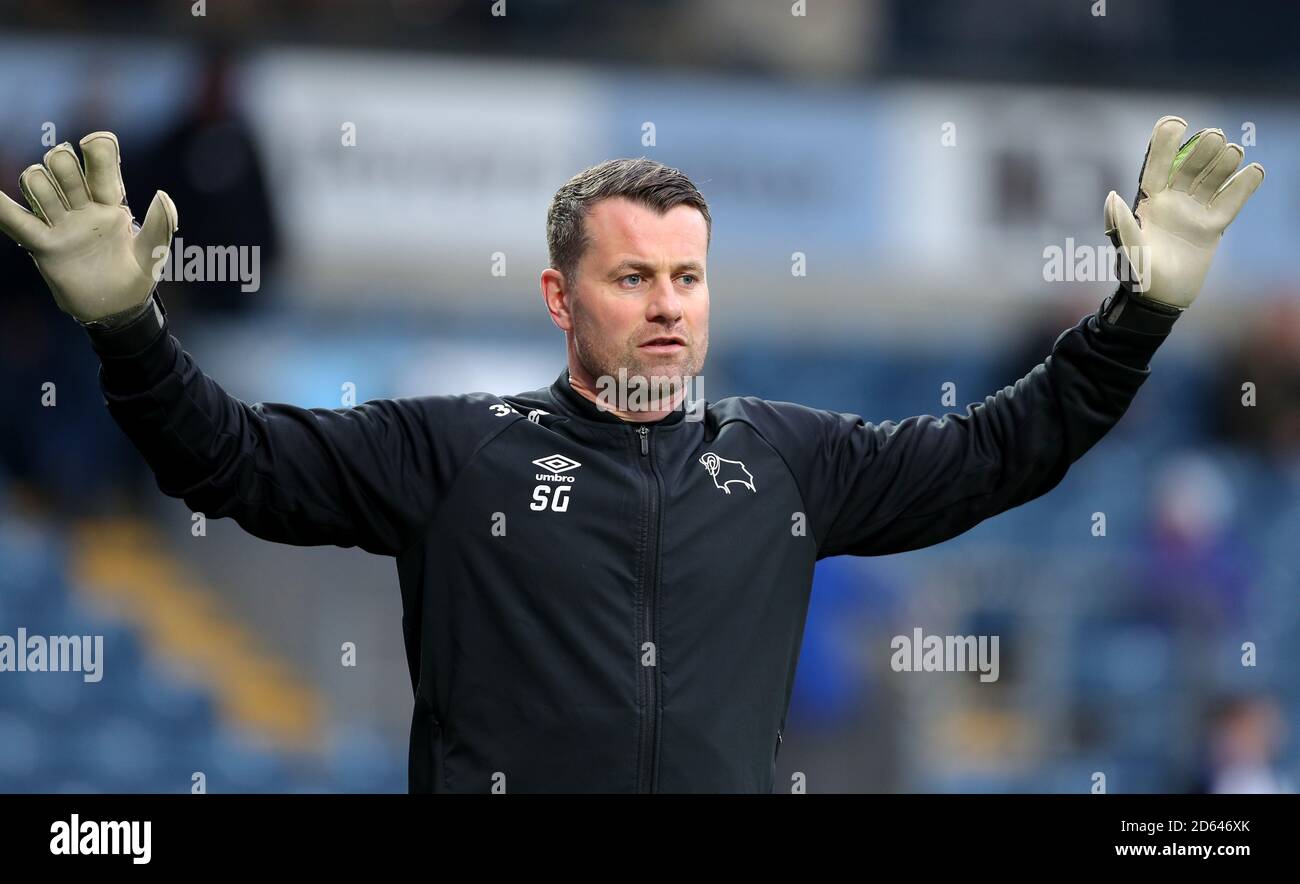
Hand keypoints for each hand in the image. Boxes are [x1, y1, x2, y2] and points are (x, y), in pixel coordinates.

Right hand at [0, 132, 176, 322]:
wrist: (117, 311)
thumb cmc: (137, 278)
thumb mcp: (153, 253)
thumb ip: (160, 225)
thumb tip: (162, 194)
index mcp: (112, 204)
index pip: (101, 167)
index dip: (97, 151)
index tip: (94, 142)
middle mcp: (83, 207)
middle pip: (62, 167)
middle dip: (63, 165)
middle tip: (76, 189)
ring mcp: (61, 224)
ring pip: (38, 185)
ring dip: (40, 185)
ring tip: (55, 209)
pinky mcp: (43, 245)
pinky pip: (17, 221)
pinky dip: (2, 208)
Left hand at [1104, 115, 1263, 309]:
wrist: (1159, 301)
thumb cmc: (1136, 276)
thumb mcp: (1127, 250)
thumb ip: (1120, 223)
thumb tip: (1112, 195)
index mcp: (1148, 202)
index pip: (1157, 166)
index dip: (1165, 144)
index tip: (1176, 122)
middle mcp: (1171, 202)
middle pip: (1190, 167)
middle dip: (1202, 149)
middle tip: (1214, 138)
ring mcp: (1193, 213)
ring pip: (1212, 179)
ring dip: (1224, 163)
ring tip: (1233, 152)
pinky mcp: (1212, 227)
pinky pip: (1231, 202)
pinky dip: (1243, 187)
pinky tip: (1254, 170)